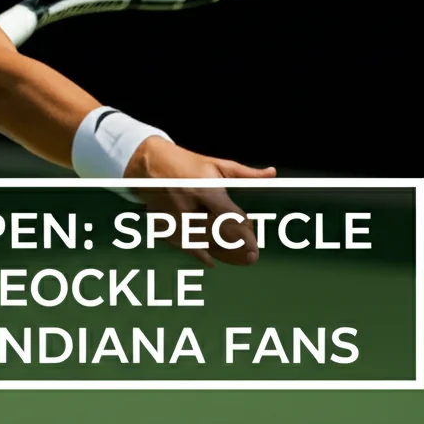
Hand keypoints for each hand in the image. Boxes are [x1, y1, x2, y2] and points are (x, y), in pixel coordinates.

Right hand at [124, 136, 275, 268]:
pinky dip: (197, 253)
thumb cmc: (188, 163)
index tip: (254, 250)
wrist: (151, 163)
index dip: (243, 234)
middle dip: (235, 247)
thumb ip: (246, 174)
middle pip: (215, 234)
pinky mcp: (163, 224)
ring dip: (218, 251)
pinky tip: (210, 260)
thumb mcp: (218, 165)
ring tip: (235, 257)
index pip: (228, 216)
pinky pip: (182, 244)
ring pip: (199, 243)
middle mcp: (188, 204)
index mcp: (204, 188)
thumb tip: (272, 174)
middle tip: (251, 257)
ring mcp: (174, 217)